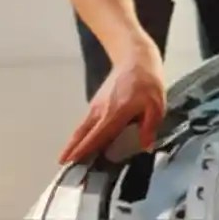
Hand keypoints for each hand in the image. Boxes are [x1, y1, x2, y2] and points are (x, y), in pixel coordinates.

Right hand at [59, 37, 165, 164]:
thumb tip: (145, 146)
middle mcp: (101, 110)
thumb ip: (149, 127)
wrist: (135, 56)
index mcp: (115, 113)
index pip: (96, 136)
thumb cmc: (147, 80)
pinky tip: (82, 141)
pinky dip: (82, 132)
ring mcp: (97, 104)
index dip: (83, 149)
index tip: (70, 161)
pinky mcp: (98, 101)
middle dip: (71, 148)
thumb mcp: (156, 104)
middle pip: (82, 132)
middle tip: (62, 163)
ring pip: (83, 126)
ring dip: (75, 141)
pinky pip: (87, 121)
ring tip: (68, 157)